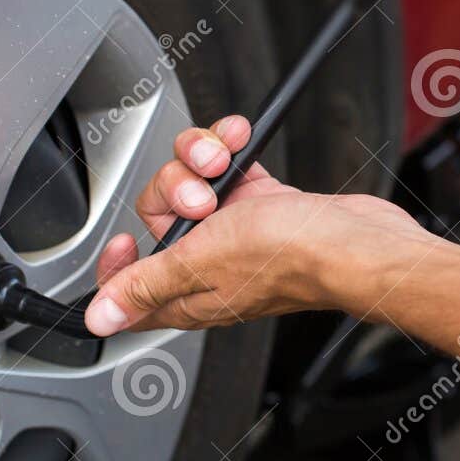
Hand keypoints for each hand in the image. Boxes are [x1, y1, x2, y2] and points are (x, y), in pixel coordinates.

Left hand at [83, 115, 426, 334]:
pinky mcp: (263, 206)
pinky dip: (230, 149)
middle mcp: (209, 265)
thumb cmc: (294, 256)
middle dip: (173, 187)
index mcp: (188, 294)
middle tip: (200, 194)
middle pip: (160, 215)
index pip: (130, 288)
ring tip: (223, 163)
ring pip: (192, 183)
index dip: (117, 264)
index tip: (126, 238)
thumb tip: (100, 317)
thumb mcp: (202, 262)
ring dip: (201, 159)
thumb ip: (146, 283)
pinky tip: (239, 143)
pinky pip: (229, 169)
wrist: (359, 241)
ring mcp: (237, 234)